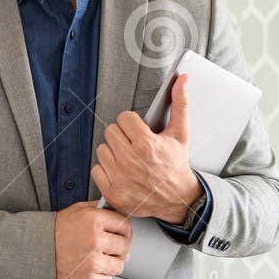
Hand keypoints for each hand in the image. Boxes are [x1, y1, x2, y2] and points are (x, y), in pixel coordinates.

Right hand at [54, 201, 131, 278]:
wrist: (35, 251)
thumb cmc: (56, 231)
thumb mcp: (77, 210)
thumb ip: (99, 209)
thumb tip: (118, 211)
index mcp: (94, 220)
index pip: (125, 226)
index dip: (124, 230)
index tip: (120, 235)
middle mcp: (95, 240)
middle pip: (125, 246)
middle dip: (119, 248)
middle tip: (110, 249)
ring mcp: (92, 262)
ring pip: (118, 265)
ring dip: (112, 264)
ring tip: (99, 259)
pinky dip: (101, 277)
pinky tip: (91, 270)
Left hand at [91, 73, 200, 223]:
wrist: (178, 199)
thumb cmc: (176, 166)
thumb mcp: (180, 134)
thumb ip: (180, 104)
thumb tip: (182, 79)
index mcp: (146, 144)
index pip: (123, 118)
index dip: (132, 123)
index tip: (138, 131)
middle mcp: (131, 161)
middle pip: (110, 132)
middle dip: (122, 136)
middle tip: (134, 145)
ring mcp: (120, 178)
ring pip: (102, 149)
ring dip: (113, 152)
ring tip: (128, 158)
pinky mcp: (113, 192)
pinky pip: (96, 169)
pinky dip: (106, 170)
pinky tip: (121, 172)